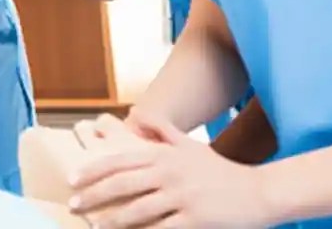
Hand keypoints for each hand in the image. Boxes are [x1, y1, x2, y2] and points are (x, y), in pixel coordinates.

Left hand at [68, 114, 270, 227]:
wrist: (259, 191)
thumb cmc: (220, 170)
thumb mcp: (190, 144)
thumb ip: (161, 129)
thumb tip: (133, 114)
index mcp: (164, 155)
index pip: (119, 161)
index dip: (92, 171)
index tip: (72, 181)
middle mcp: (169, 172)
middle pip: (121, 185)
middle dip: (93, 196)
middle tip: (73, 205)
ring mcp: (182, 196)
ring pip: (137, 210)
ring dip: (111, 220)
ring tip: (94, 227)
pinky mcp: (195, 218)